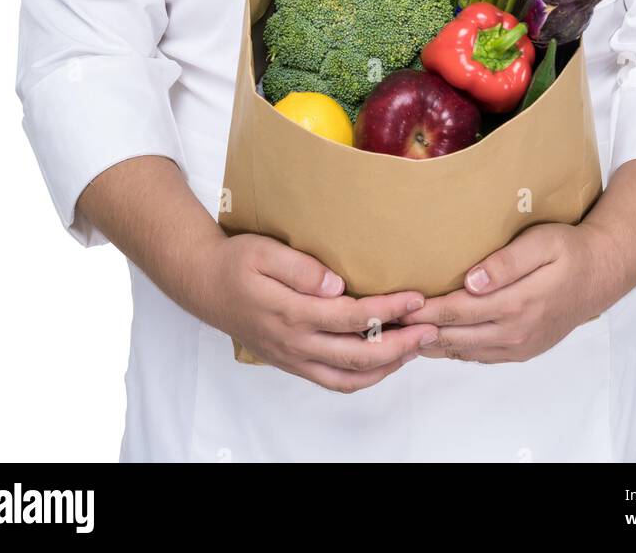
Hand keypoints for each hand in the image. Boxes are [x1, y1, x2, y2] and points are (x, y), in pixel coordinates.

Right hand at [202, 233, 439, 390]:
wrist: (205, 286)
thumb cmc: (235, 263)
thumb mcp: (263, 252)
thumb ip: (300, 268)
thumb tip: (337, 285)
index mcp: (291, 313)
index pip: (351, 317)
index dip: (388, 310)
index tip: (416, 297)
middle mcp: (295, 342)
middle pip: (358, 355)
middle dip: (400, 344)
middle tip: (430, 329)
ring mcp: (294, 358)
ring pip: (349, 377)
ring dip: (386, 367)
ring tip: (415, 348)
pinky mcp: (293, 363)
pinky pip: (334, 382)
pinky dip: (363, 378)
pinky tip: (383, 362)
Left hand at [397, 222, 618, 362]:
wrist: (600, 275)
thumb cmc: (569, 251)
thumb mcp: (542, 244)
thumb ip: (507, 262)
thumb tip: (472, 280)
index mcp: (518, 304)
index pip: (457, 310)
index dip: (424, 309)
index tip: (395, 304)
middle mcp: (515, 331)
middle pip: (454, 334)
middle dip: (417, 329)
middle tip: (383, 322)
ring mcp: (518, 345)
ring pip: (463, 350)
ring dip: (431, 343)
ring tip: (397, 334)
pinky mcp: (520, 350)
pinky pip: (479, 355)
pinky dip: (453, 349)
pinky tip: (433, 340)